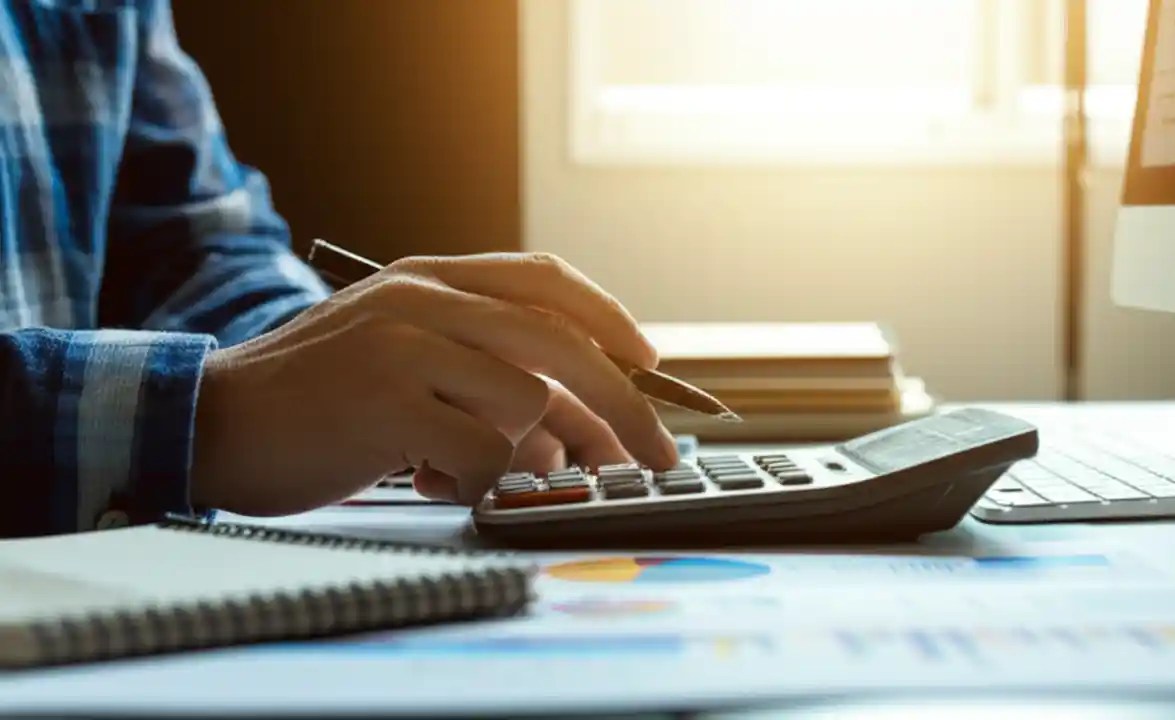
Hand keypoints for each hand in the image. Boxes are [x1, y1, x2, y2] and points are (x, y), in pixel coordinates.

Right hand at [191, 253, 677, 514]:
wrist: (213, 422)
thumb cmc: (319, 398)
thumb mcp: (401, 353)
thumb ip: (482, 368)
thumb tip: (575, 425)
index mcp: (429, 277)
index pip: (545, 279)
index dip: (610, 319)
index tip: (651, 363)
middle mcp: (422, 297)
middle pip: (563, 343)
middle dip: (626, 406)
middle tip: (658, 453)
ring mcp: (404, 345)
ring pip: (527, 403)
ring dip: (516, 453)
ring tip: (458, 463)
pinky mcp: (388, 403)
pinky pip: (483, 452)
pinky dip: (472, 481)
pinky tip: (427, 478)